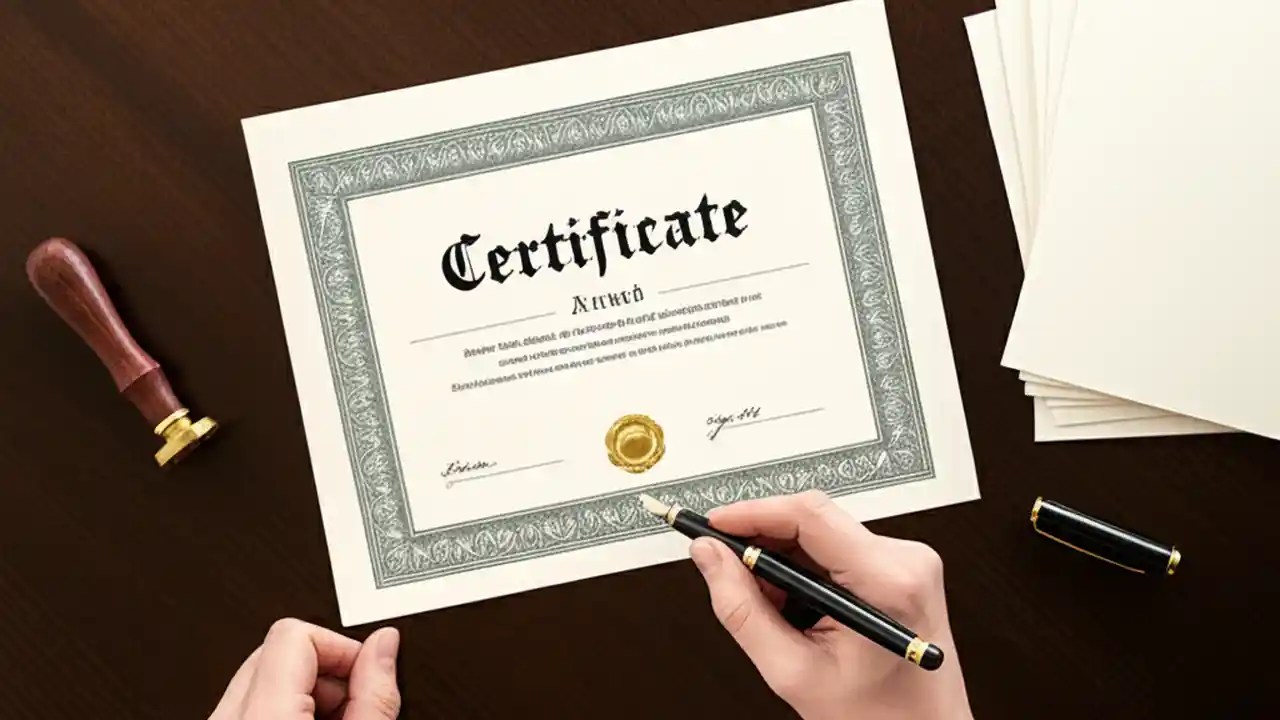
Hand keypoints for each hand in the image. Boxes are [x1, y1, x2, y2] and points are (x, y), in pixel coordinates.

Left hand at [209, 619, 401, 718]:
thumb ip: (376, 695)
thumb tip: (384, 644)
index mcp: (263, 717)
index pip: (294, 634)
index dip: (340, 646)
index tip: (365, 673)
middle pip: (276, 651)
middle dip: (325, 672)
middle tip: (352, 707)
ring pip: (261, 679)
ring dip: (305, 694)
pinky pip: (246, 704)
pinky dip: (283, 711)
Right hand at [689, 490, 971, 719]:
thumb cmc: (879, 716)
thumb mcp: (793, 671)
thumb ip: (742, 610)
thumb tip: (709, 557)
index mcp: (887, 582)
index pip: (809, 515)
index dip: (753, 512)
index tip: (715, 524)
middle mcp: (905, 560)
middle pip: (814, 520)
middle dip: (763, 542)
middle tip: (730, 573)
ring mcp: (907, 561)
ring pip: (822, 533)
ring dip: (784, 560)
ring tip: (771, 606)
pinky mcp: (902, 566)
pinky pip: (838, 548)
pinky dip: (806, 569)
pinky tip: (798, 605)